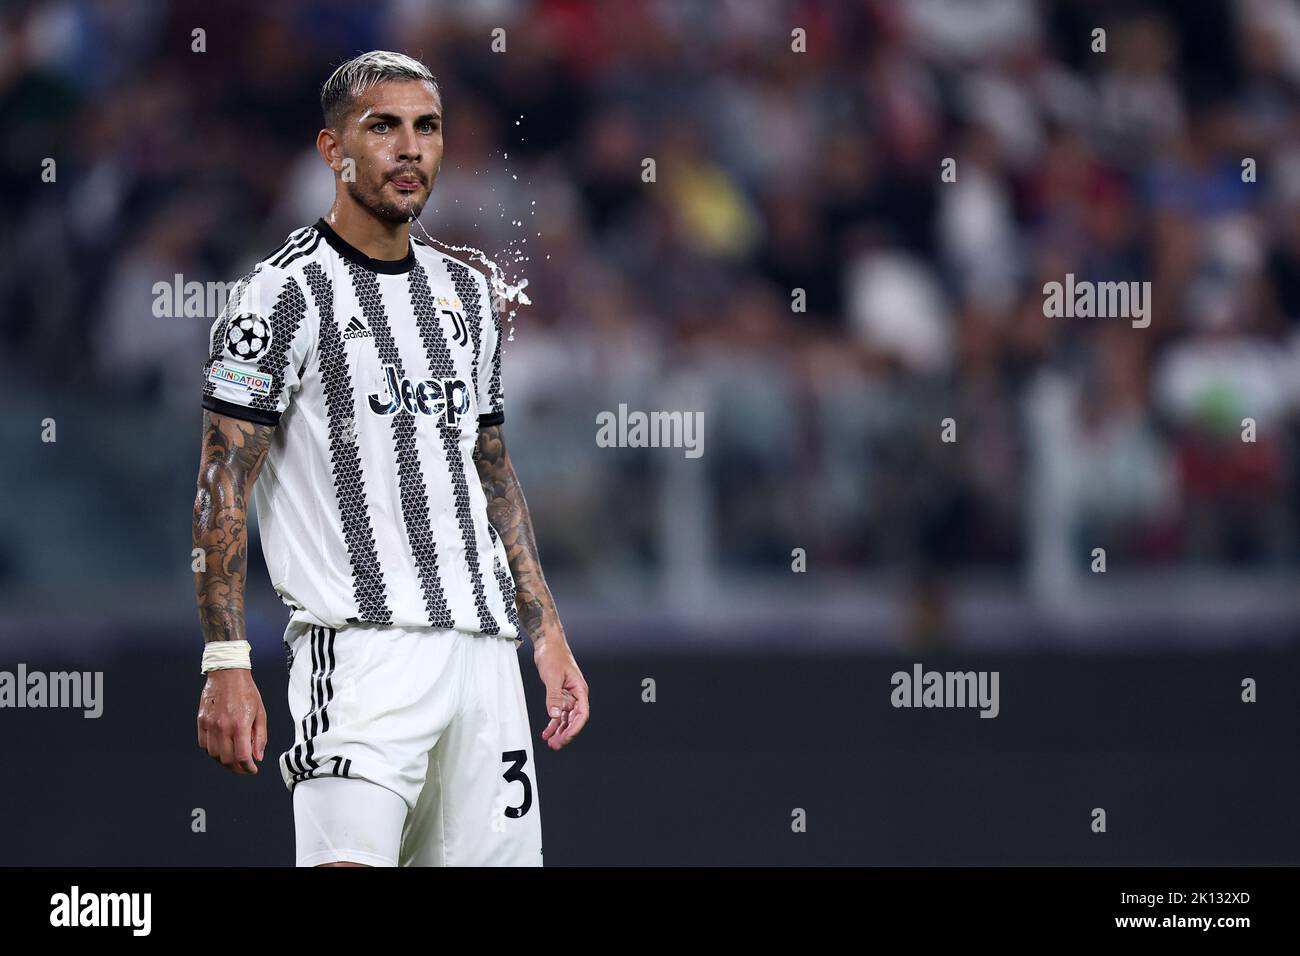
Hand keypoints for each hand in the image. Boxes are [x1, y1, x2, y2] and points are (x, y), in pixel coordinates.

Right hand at [197, 668, 266, 773]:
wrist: (227, 673)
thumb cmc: (246, 691)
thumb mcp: (261, 713)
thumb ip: (260, 737)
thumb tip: (258, 757)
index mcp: (240, 725)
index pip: (242, 756)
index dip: (248, 768)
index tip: (252, 770)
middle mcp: (223, 727)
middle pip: (227, 759)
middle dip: (237, 768)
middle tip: (244, 768)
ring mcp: (210, 725)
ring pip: (214, 755)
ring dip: (224, 762)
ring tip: (233, 760)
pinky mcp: (201, 722)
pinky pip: (204, 745)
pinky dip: (212, 752)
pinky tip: (221, 749)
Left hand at [533, 635, 588, 749]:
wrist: (547, 643)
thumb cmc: (554, 655)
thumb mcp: (553, 677)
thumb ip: (554, 697)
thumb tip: (554, 715)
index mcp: (580, 690)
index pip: (582, 714)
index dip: (575, 728)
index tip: (565, 737)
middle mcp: (576, 694)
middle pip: (574, 719)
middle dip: (565, 733)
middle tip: (555, 744)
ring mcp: (567, 695)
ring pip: (565, 718)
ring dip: (559, 730)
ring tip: (550, 742)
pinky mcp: (559, 694)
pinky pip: (558, 712)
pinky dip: (552, 722)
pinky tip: (547, 732)